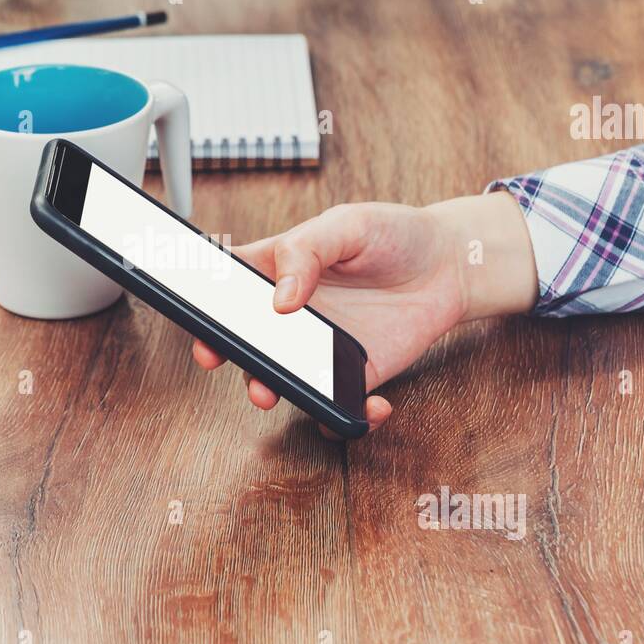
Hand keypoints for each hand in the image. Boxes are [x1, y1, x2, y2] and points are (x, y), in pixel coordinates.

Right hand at [192, 192, 537, 436]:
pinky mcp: (352, 377)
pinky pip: (336, 407)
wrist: (449, 265)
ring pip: (279, 380)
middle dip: (221, 352)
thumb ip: (306, 251)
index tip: (194, 312)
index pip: (226, 286)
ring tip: (269, 390)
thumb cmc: (392, 235)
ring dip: (267, 389)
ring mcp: (317, 350)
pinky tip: (370, 405)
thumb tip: (279, 300)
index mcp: (275, 270)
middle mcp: (289, 316)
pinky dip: (345, 418)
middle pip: (241, 339)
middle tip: (215, 355)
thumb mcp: (347, 225)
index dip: (202, 301)